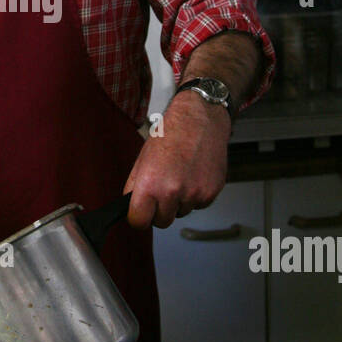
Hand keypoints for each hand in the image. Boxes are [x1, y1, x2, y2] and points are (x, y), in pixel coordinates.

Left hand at [124, 90, 229, 228]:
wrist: (200, 119)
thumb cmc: (171, 134)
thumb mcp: (143, 158)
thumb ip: (135, 186)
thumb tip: (130, 206)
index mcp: (150, 184)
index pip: (139, 222)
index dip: (138, 217)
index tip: (141, 212)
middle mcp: (173, 192)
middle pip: (162, 222)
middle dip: (160, 211)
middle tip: (162, 189)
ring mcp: (194, 194)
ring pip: (181, 213)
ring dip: (179, 202)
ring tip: (180, 176)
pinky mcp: (211, 193)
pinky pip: (198, 205)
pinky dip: (195, 195)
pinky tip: (193, 175)